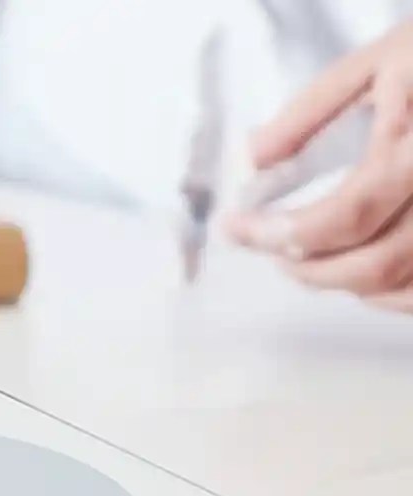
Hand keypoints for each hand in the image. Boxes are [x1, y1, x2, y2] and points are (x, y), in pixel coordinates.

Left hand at [225, 21, 412, 311]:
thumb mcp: (380, 61)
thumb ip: (312, 112)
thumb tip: (255, 157)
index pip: (346, 215)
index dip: (280, 234)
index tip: (239, 228)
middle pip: (376, 264)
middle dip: (307, 268)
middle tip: (269, 246)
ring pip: (403, 287)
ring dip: (344, 284)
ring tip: (307, 257)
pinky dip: (390, 295)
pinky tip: (362, 273)